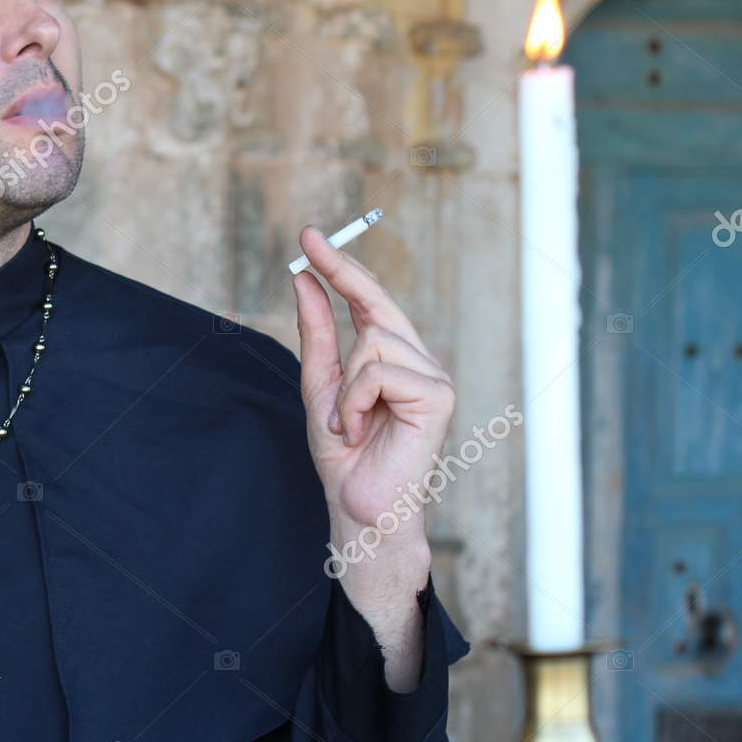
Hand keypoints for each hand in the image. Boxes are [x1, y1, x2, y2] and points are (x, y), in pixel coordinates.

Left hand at [291, 225, 454, 596]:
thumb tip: (304, 281)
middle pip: (376, 304)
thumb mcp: (319, 385)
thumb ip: (317, 335)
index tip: (311, 235)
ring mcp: (433, 377)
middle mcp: (419, 361)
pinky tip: (360, 432)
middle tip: (307, 238)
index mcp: (393, 358)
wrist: (359, 506)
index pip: (368, 302)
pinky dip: (354, 403)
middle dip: (341, 269)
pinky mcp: (437, 397)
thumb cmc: (344, 455)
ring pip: (372, 342)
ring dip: (343, 388)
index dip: (342, 267)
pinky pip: (377, 372)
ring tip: (346, 424)